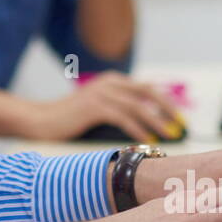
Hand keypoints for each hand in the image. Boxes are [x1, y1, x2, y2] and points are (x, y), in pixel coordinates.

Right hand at [27, 71, 184, 141]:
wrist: (40, 120)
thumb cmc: (70, 121)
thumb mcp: (98, 111)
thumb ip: (119, 111)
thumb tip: (148, 126)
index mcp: (112, 81)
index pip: (147, 88)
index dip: (166, 102)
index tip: (179, 118)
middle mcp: (109, 83)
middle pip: (148, 92)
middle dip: (168, 108)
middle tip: (181, 125)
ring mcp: (101, 93)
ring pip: (138, 106)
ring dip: (157, 121)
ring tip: (170, 135)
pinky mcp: (94, 107)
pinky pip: (123, 118)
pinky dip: (138, 129)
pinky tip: (148, 140)